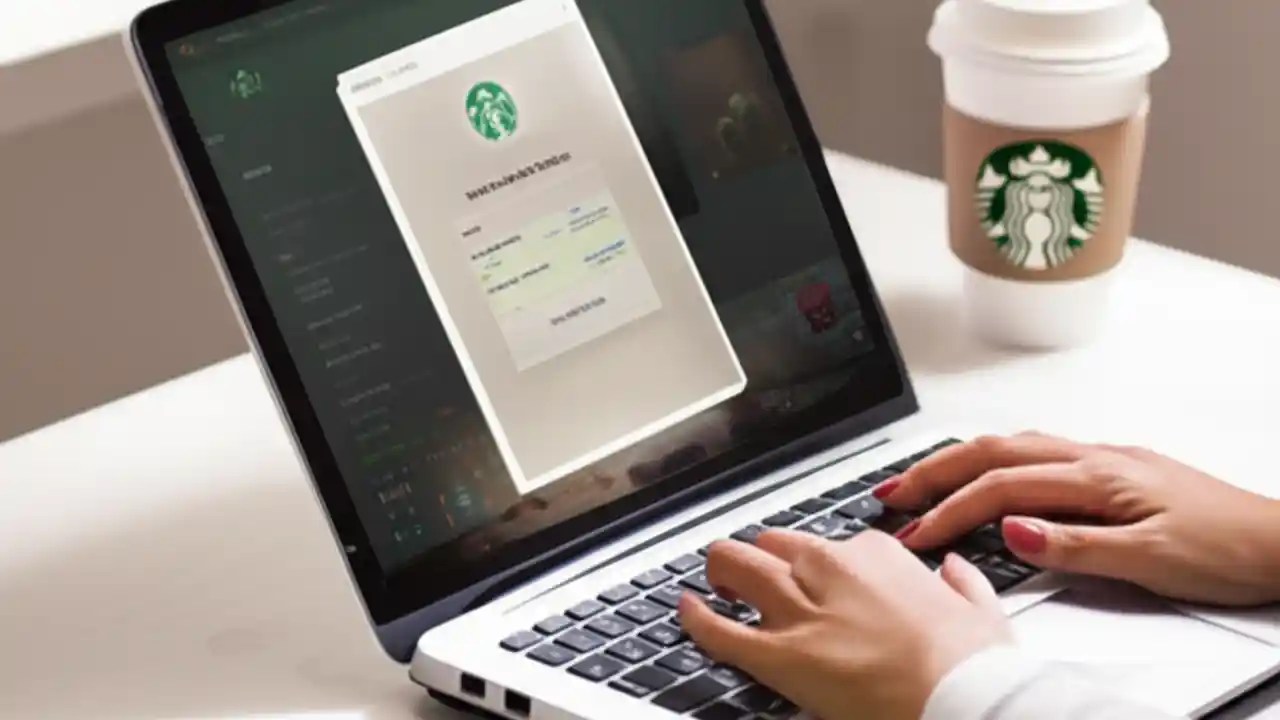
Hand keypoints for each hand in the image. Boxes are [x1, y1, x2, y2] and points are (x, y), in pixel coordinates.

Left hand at [680, 531, 1010, 719]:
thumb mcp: (983, 612)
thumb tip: (953, 569)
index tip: (820, 579)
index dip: (819, 564)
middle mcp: (831, 569)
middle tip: (753, 576)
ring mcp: (801, 610)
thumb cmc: (973, 666)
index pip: (832, 544)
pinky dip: (695, 617)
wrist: (961, 702)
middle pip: (773, 545)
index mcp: (878, 555)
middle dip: (760, 558)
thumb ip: (962, 584)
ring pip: (737, 567)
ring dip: (721, 571)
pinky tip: (685, 610)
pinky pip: (720, 628)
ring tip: (715, 581)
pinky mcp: (779, 655)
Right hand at [879, 433, 1279, 606]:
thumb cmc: (1226, 548)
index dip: (950, 510)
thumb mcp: (1150, 560)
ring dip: (960, 461)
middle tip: (891, 491)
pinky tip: (988, 477)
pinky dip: (995, 463)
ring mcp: (1103, 460)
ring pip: (1013, 445)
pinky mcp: (1113, 472)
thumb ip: (1075, 544)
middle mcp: (1094, 457)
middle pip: (994, 450)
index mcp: (1098, 475)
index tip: (915, 534)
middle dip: (935, 469)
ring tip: (922, 480)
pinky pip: (1037, 455)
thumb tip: (1012, 530)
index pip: (1002, 487)